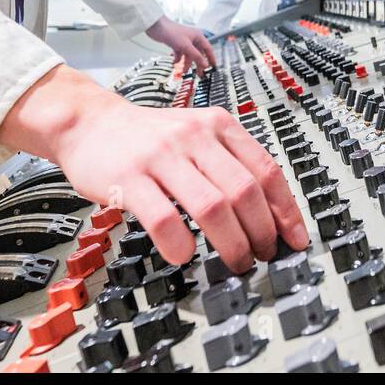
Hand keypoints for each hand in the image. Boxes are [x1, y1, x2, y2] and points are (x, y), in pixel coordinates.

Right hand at [0, 65, 308, 268]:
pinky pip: (164, 218)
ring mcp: (161, 156)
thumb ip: (229, 163)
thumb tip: (268, 213)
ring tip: (235, 262)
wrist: (90, 122)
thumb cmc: (148, 137)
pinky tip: (184, 254)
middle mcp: (195, 136)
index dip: (286, 210)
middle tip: (262, 256)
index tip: (294, 238)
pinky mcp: (129, 177)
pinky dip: (180, 244)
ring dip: (231, 243)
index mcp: (218, 126)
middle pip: (245, 192)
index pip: (266, 170)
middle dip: (261, 232)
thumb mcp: (197, 135)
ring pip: (212, 206)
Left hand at [146, 15, 215, 71]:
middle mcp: (193, 39)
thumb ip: (196, 56)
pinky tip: (175, 63)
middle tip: (198, 73)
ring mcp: (184, 41)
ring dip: (186, 63)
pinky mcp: (177, 43)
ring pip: (189, 55)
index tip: (212, 66)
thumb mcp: (186, 46)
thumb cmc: (172, 32)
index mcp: (198, 36)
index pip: (208, 49)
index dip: (211, 58)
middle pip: (198, 53)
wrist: (156, 27)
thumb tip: (205, 65)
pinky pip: (180, 53)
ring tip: (184, 70)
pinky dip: (179, 59)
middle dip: (198, 64)